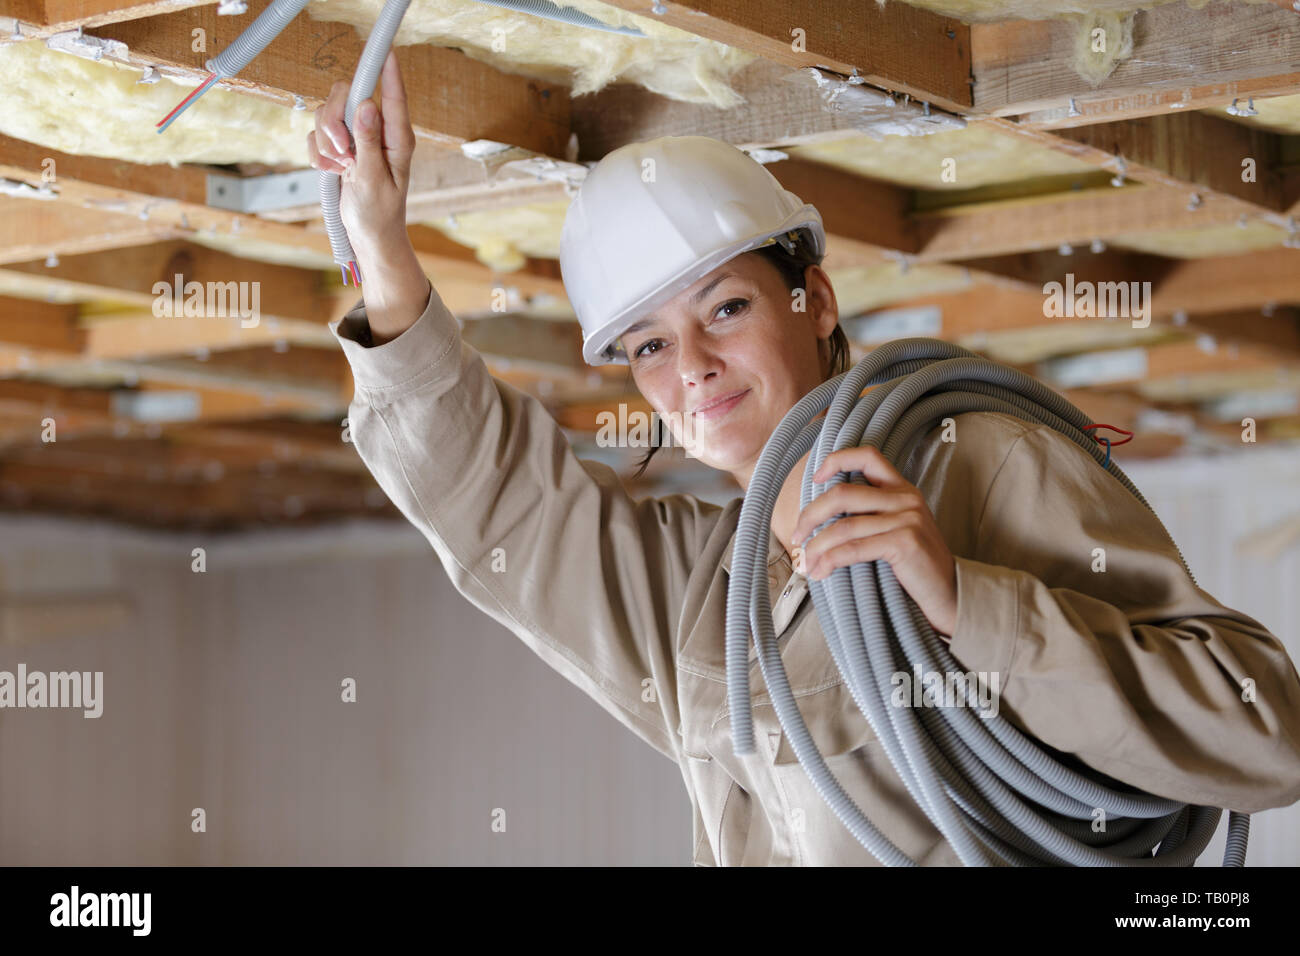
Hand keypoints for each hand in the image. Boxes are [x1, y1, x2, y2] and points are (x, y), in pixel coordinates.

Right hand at [307, 50, 415, 259]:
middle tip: (340, 150)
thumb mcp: (374, 181)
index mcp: (397, 138)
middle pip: (346, 95)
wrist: (367, 234)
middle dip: (333, 121)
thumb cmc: (379, 213)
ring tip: (340, 167)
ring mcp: (356, 136)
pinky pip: (316, 133)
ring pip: (327, 113)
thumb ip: (369, 143)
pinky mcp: (339, 146)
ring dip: (325, 141)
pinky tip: (332, 171)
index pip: (392, 97)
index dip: (388, 72)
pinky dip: (317, 153)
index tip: (384, 51)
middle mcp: (376, 130)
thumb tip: (368, 105)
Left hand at [790, 445, 957, 637]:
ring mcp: (907, 519)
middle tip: (797, 536)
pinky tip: (822, 573)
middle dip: (811, 515)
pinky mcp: (904, 542)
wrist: (948, 594)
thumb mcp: (894, 530)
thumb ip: (868, 516)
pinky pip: (854, 549)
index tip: (816, 478)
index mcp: (902, 489)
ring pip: (843, 527)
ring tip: (807, 565)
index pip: (868, 455)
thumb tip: (817, 519)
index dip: (837, 460)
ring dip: (817, 548)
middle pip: (843, 494)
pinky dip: (831, 561)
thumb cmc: (913, 566)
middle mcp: (906, 498)